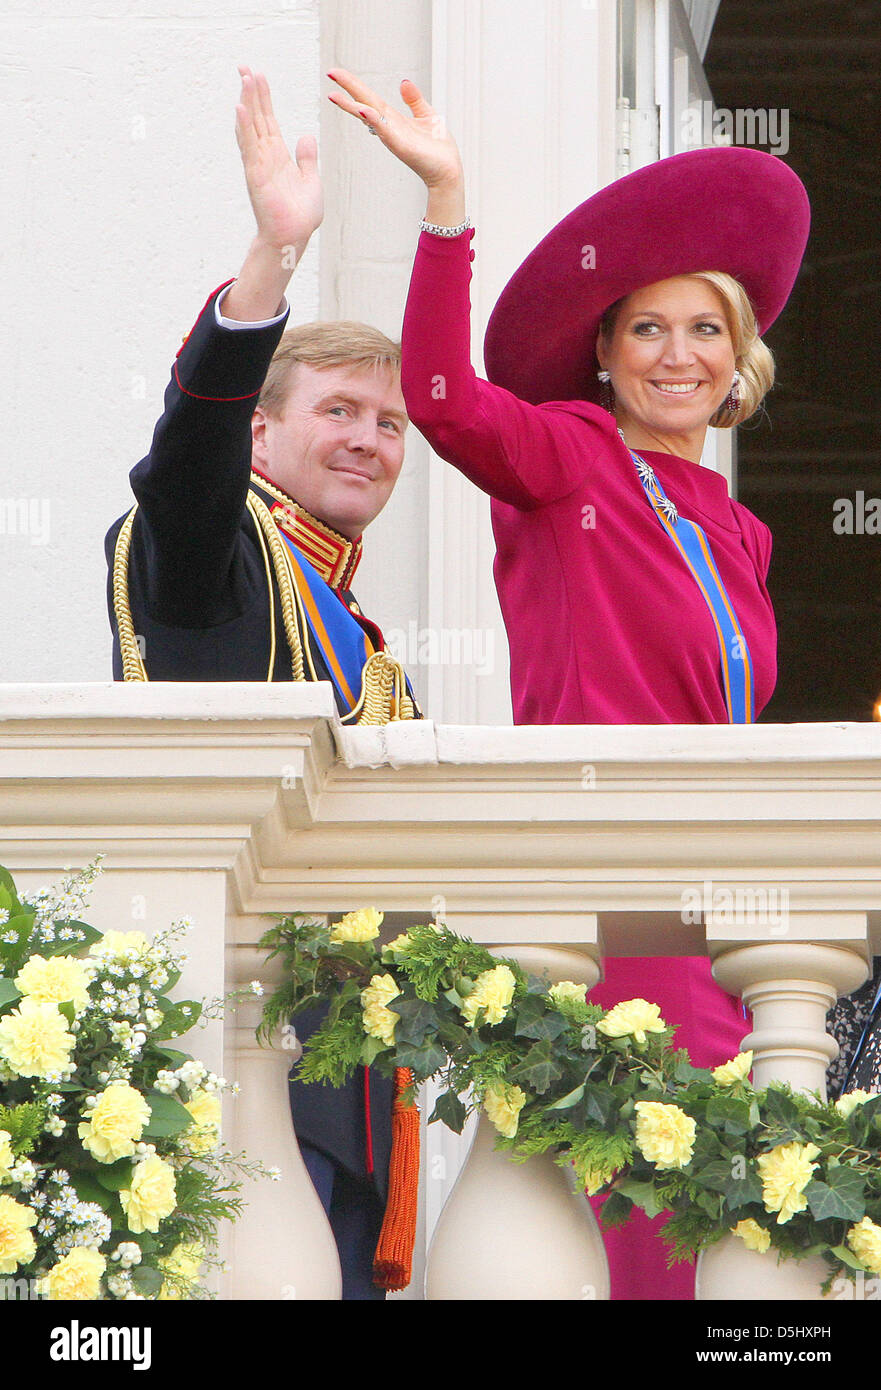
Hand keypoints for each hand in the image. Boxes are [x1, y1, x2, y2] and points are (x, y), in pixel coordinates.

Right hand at [235, 66, 322, 256]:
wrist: (293, 237)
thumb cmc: (300, 215)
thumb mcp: (311, 180)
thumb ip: (307, 158)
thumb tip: (306, 136)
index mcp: (279, 156)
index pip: (268, 120)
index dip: (263, 98)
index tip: (258, 76)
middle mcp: (266, 156)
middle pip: (256, 117)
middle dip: (252, 92)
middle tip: (244, 67)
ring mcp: (259, 164)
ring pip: (251, 127)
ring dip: (247, 103)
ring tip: (244, 79)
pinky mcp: (256, 174)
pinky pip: (249, 147)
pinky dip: (244, 128)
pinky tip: (239, 108)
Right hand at [327, 69, 463, 194]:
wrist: (449, 171)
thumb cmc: (438, 148)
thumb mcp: (427, 115)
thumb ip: (414, 100)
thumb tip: (403, 82)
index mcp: (393, 119)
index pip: (369, 98)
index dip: (354, 85)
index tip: (337, 73)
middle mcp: (389, 127)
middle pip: (364, 104)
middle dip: (347, 89)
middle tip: (330, 72)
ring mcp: (393, 137)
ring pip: (369, 118)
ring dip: (351, 106)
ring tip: (334, 95)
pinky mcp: (401, 147)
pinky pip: (384, 131)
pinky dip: (374, 120)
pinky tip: (363, 110)